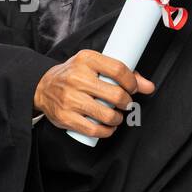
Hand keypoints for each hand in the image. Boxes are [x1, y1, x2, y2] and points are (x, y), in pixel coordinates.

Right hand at [33, 49, 155, 138]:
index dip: (132, 82)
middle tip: (125, 103)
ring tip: (116, 116)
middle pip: (116, 95)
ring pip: (107, 115)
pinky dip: (106, 131)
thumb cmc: (73, 75)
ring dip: (118, 119)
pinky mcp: (65, 117)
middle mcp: (76, 78)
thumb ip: (121, 73)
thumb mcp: (93, 66)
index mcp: (86, 60)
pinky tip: (108, 127)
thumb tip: (149, 86)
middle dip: (127, 102)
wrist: (43, 87)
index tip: (133, 88)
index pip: (118, 69)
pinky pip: (94, 130)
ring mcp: (70, 99)